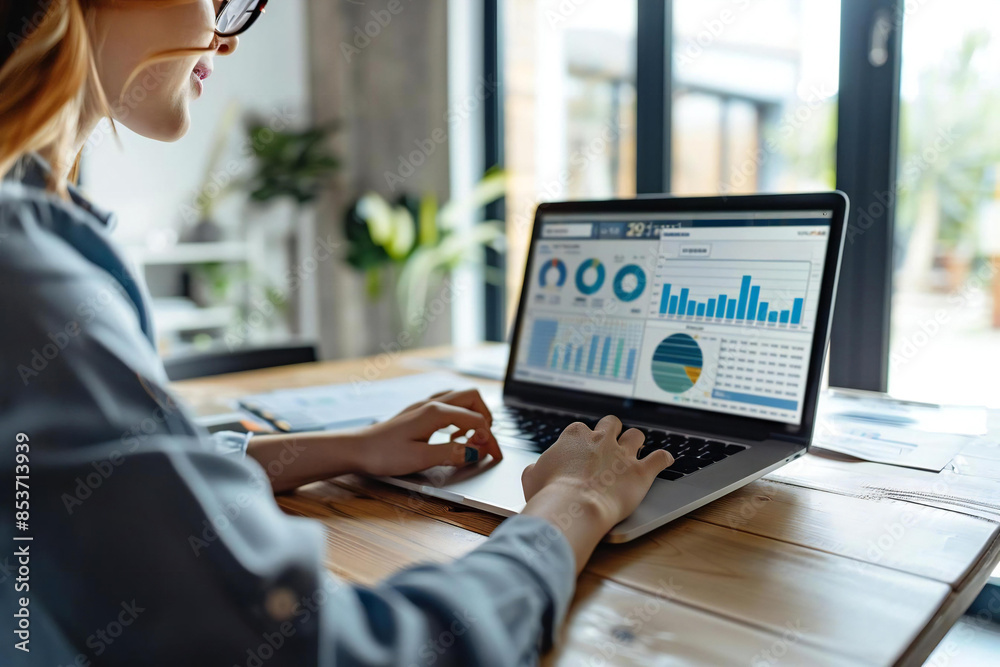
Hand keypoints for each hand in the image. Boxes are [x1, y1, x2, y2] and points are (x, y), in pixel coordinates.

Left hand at [353, 389, 502, 476]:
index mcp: (435, 413)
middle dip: (486, 418)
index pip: (477, 420)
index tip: (493, 456)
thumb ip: (451, 453)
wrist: (355, 449)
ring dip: (472, 416)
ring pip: (460, 399)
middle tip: (485, 443)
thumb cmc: (382, 454)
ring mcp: (424, 406)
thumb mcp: (420, 459)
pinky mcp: (418, 412)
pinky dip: (458, 417)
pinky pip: (447, 405)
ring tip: (470, 440)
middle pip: (473, 398)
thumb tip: (475, 451)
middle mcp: (431, 404)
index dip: (489, 439)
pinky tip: (451, 435)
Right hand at [520, 415, 672, 572]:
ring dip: (636, 442)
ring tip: (635, 451)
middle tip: (608, 446)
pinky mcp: (641, 471)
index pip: (581, 429)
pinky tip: (664, 460)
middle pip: (611, 423)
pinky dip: (663, 459)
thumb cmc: (550, 495)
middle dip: (611, 432)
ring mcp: (623, 454)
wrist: (574, 508)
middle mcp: (601, 439)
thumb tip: (536, 470)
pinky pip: (660, 458)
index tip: (581, 454)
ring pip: (636, 435)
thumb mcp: (531, 477)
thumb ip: (537, 468)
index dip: (582, 442)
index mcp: (574, 436)